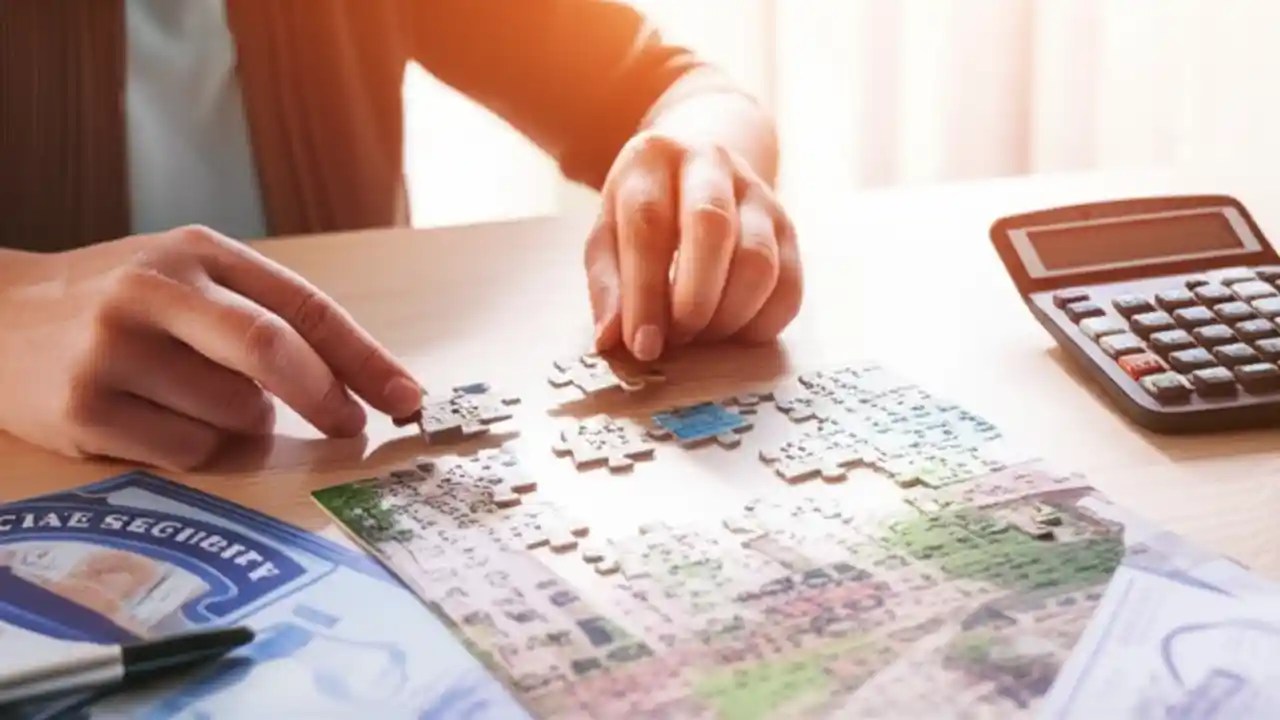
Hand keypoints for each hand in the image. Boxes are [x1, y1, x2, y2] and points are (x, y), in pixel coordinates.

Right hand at [0, 226, 423, 469]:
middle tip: (350, 425)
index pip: (303, 305)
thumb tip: (355, 383)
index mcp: (194, 251)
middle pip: (271, 350)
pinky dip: (203, 449)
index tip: (406, 396)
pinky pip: (189, 451)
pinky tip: (163, 420)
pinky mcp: (83, 411)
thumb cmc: (115, 303)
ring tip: (204, 398)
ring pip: (235, 413)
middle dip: (326, 396)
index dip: (364, 357)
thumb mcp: (185, 276)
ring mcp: (112, 351)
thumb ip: (262, 313)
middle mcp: (152, 291)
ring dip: (249, 423)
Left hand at [585, 131, 801, 361]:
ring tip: (702, 335)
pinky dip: (761, 322)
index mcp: (654, 159)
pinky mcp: (789, 228)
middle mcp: (711, 165)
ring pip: (759, 260)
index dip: (645, 291)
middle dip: (694, 299)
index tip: (642, 344)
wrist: (697, 168)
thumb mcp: (608, 234)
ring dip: (729, 314)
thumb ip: (606, 285)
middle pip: (712, 227)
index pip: (649, 224)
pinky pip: (789, 286)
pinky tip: (733, 331)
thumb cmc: (645, 211)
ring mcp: (759, 194)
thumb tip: (610, 338)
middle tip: (678, 339)